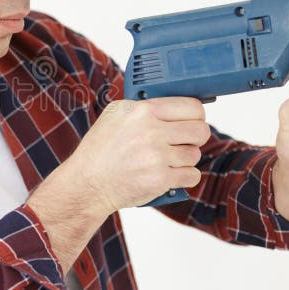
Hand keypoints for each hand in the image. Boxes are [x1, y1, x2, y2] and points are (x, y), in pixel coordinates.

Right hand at [68, 97, 210, 212]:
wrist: (88, 183)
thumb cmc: (100, 150)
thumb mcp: (115, 115)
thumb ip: (144, 107)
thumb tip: (173, 106)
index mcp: (142, 110)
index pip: (191, 106)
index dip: (195, 115)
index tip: (191, 121)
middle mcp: (151, 131)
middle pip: (200, 130)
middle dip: (195, 137)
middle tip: (183, 142)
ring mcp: (157, 156)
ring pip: (195, 154)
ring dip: (184, 159)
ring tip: (165, 160)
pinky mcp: (160, 179)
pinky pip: (192, 175)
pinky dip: (183, 177)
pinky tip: (167, 174)